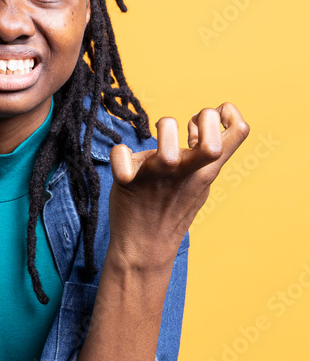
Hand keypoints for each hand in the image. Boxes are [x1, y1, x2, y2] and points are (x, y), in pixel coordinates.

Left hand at [106, 102, 249, 270]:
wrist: (144, 246)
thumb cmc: (172, 207)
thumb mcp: (199, 183)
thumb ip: (203, 156)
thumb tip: (200, 122)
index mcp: (206, 170)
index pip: (240, 131)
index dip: (227, 113)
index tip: (211, 119)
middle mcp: (185, 170)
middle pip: (211, 143)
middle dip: (204, 119)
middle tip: (188, 130)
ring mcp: (157, 174)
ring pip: (167, 132)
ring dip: (164, 127)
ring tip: (157, 144)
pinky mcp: (128, 181)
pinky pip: (121, 153)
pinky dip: (120, 154)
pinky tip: (125, 164)